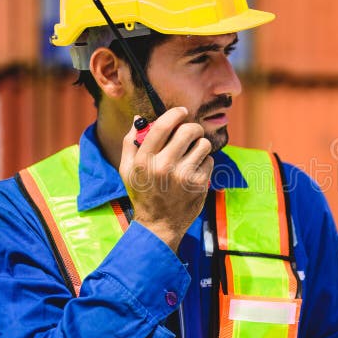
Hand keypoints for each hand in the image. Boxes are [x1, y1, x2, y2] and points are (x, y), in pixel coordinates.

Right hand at [119, 107, 213, 250]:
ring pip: (203, 144)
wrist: (159, 225)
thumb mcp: (127, 170)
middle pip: (188, 131)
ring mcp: (183, 175)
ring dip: (199, 146)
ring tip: (191, 156)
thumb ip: (131, 142)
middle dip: (192, 128)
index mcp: (144, 160)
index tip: (182, 112)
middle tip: (191, 132)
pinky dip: (204, 162)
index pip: (163, 126)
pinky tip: (194, 172)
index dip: (175, 114)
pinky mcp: (199, 184)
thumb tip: (139, 119)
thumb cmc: (143, 193)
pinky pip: (209, 160)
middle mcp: (163, 166)